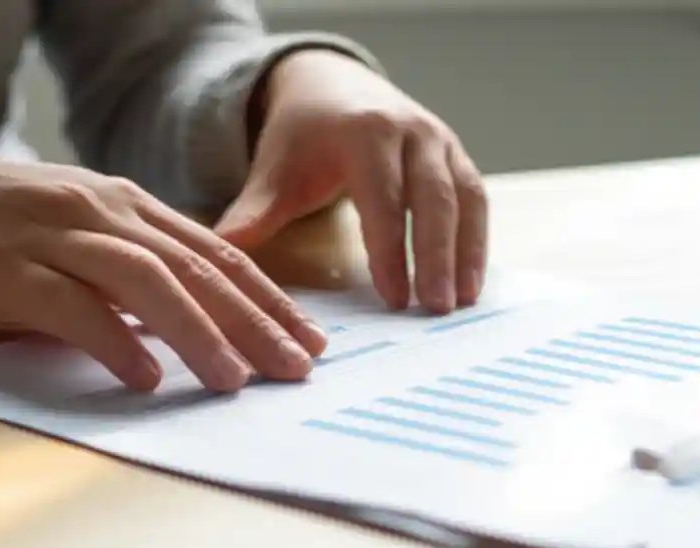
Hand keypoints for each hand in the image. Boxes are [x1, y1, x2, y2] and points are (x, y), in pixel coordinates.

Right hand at [0, 138, 326, 391]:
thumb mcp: (80, 227)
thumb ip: (134, 264)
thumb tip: (194, 319)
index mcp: (127, 202)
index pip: (217, 252)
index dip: (269, 297)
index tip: (309, 338)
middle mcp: (102, 211)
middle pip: (195, 268)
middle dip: (255, 321)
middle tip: (297, 368)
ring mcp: (55, 237)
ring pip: (145, 282)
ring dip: (198, 333)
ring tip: (236, 380)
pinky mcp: (9, 269)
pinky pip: (70, 307)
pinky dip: (112, 341)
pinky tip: (144, 377)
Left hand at [216, 50, 487, 314]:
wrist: (331, 85)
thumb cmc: (302, 136)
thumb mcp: (275, 169)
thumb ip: (254, 212)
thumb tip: (222, 253)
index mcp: (366, 133)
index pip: (383, 198)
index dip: (390, 250)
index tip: (393, 299)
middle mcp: (412, 132)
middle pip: (433, 198)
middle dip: (436, 256)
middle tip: (435, 309)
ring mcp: (441, 141)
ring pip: (465, 199)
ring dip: (467, 252)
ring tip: (462, 302)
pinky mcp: (457, 156)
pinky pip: (475, 199)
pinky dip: (476, 241)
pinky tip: (471, 283)